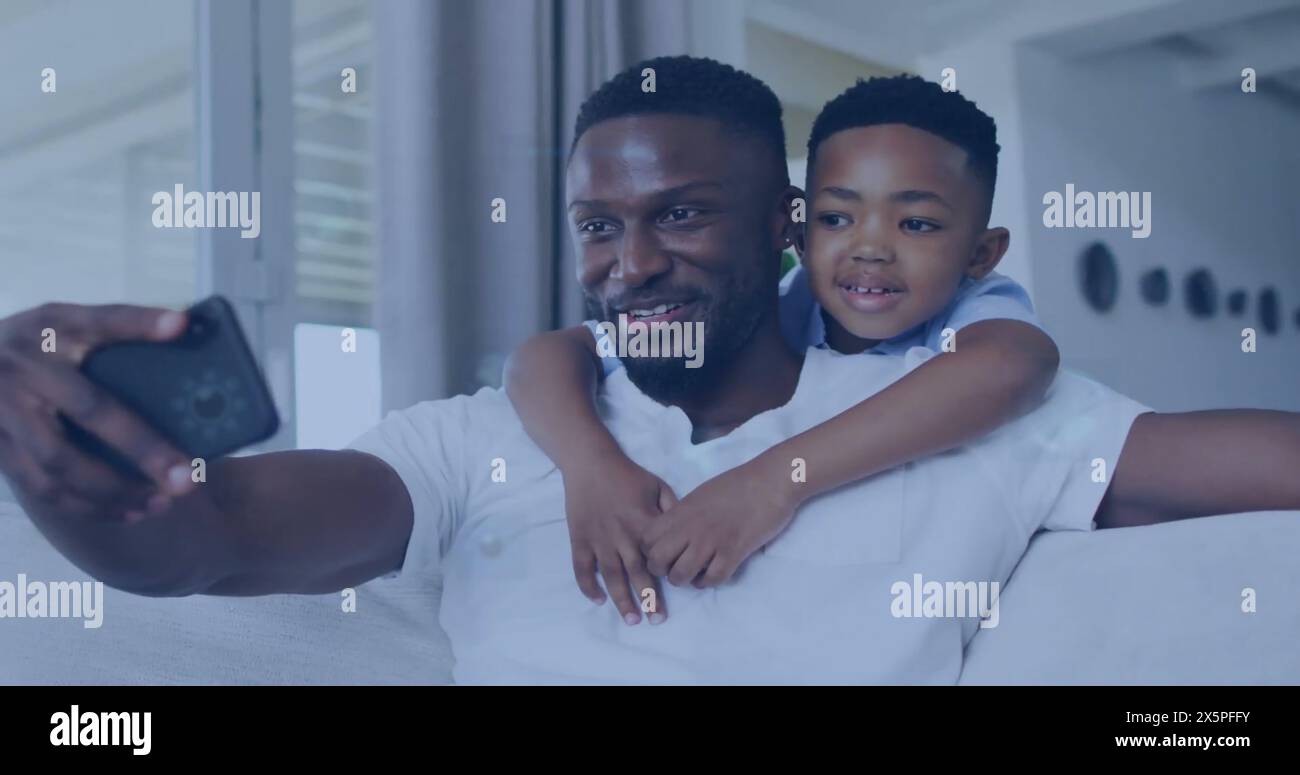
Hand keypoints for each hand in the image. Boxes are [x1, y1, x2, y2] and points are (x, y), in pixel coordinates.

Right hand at [0, 302, 195, 526]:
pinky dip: (87, 506)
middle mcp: (24, 371)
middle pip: (89, 411)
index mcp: (50, 331)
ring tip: (161, 502)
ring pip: (59, 464)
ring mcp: (4, 413)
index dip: (139, 323)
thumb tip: (182, 326)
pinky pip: (42, 487)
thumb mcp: (66, 321)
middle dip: (141, 447)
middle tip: (185, 478)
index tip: (179, 324)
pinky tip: (126, 511)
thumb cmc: (34, 342)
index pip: (100, 322)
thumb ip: (118, 325)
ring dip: (114, 490)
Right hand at [560, 453, 676, 624]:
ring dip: (621, 599)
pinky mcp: (579, 539)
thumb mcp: (658, 486)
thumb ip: (673, 510)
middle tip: (656, 620)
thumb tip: (687, 533)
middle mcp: (621, 535)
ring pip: (611, 575)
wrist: (590, 462)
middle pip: (636, 572)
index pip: (657, 556)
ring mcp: (598, 539)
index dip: (667, 576)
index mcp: (642, 522)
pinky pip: (582, 567)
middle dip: (647, 598)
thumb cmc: (628, 475)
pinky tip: (598, 600)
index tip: (678, 592)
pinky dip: (588, 585)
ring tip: (631, 620)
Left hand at [642, 456, 797, 587]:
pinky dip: (709, 582)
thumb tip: (673, 532)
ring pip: (680, 575)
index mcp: (681, 511)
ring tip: (694, 574)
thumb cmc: (737, 484)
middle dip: (661, 570)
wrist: (770, 481)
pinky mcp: (733, 552)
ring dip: (684, 580)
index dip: (649, 551)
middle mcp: (691, 527)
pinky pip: (712, 579)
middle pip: (657, 560)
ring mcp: (711, 541)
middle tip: (675, 568)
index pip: (646, 538)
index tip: (662, 552)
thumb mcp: (700, 495)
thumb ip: (683, 514)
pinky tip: (712, 575)